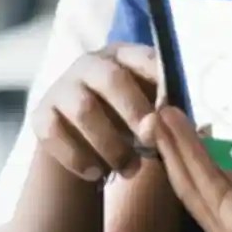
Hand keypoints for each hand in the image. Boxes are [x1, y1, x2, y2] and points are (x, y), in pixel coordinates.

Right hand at [29, 44, 160, 182]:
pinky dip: (78, 157)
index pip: (143, 56)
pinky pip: (55, 134)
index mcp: (123, 56)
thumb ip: (164, 111)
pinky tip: (97, 174)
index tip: (171, 102)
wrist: (81, 136)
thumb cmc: (127, 116)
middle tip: (151, 138)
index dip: (158, 77)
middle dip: (134, 110)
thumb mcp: (147, 106)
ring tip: (131, 169)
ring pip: (84, 110)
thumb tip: (191, 127)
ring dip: (111, 143)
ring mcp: (62, 87)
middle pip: (112, 79)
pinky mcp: (41, 114)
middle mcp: (90, 64)